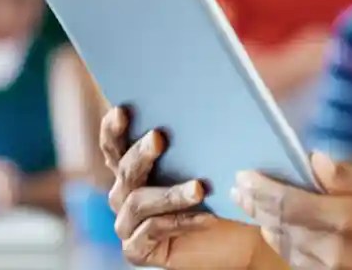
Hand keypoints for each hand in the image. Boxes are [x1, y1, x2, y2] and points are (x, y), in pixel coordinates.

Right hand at [100, 106, 266, 268]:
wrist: (238, 235)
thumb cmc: (221, 190)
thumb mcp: (208, 161)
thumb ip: (195, 139)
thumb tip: (203, 102)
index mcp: (133, 168)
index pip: (114, 145)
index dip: (113, 128)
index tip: (122, 110)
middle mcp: (124, 194)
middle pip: (125, 170)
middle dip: (141, 153)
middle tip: (160, 137)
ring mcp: (128, 224)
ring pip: (139, 202)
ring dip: (171, 193)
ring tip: (200, 188)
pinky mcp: (137, 250)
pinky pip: (154, 231)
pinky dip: (183, 221)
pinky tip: (208, 217)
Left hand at [235, 152, 351, 268]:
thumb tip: (313, 161)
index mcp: (351, 221)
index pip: (288, 203)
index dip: (262, 189)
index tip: (244, 175)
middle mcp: (339, 254)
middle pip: (282, 229)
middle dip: (257, 207)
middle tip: (240, 189)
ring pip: (290, 253)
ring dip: (270, 229)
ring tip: (256, 210)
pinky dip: (292, 250)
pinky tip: (286, 235)